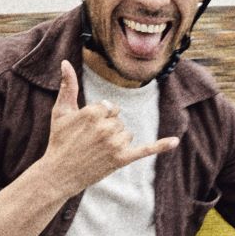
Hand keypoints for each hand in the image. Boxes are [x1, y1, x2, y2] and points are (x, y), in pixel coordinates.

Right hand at [36, 60, 177, 198]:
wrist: (59, 173)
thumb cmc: (59, 140)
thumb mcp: (61, 111)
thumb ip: (68, 85)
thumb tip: (65, 62)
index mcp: (93, 112)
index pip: (109, 108)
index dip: (99, 117)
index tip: (85, 129)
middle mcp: (106, 127)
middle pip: (118, 120)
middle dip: (107, 129)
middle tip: (89, 142)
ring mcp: (114, 144)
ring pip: (126, 134)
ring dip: (116, 141)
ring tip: (97, 151)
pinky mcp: (121, 159)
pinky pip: (145, 150)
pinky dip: (160, 146)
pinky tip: (175, 141)